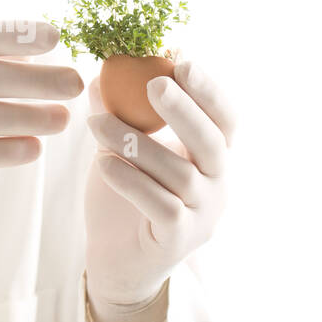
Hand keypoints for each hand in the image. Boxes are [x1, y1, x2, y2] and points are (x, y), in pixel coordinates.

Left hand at [84, 59, 236, 311]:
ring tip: (96, 123)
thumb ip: (117, 115)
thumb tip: (99, 74)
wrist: (116, 261)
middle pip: (212, 143)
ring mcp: (202, 216)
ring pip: (179, 174)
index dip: (209, 90)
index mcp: (212, 158)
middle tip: (155, 83)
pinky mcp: (178, 240)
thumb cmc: (126, 197)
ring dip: (136, 143)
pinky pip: (159, 205)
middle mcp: (217, 186)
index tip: (183, 60)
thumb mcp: (121, 150)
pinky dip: (130, 181)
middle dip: (186, 110)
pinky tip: (102, 163)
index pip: (225, 119)